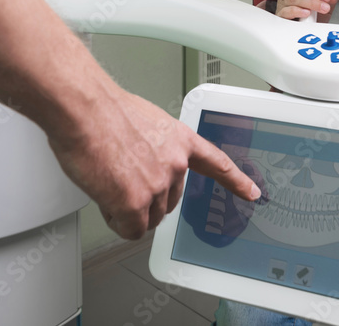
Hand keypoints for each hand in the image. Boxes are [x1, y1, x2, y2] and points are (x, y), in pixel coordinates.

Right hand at [47, 87, 260, 239]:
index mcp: (180, 139)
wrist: (85, 110)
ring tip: (108, 181)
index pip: (216, 163)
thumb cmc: (105, 110)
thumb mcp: (146, 121)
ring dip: (129, 209)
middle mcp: (175, 163)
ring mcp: (157, 184)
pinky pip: (130, 229)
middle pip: (169, 201)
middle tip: (122, 179)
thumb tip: (143, 160)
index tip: (253, 192)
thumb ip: (155, 145)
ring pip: (148, 217)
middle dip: (147, 199)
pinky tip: (106, 199)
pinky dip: (117, 221)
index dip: (236, 181)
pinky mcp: (134, 202)